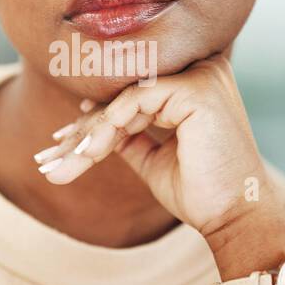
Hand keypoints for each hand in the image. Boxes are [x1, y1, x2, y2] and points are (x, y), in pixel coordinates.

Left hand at [31, 54, 272, 238]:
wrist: (235, 217)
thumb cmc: (202, 191)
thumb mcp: (154, 157)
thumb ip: (129, 134)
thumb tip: (90, 121)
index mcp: (196, 81)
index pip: (134, 92)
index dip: (94, 119)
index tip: (60, 142)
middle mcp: (202, 68)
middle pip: (125, 93)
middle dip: (83, 129)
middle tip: (48, 156)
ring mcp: (201, 74)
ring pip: (125, 97)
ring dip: (89, 134)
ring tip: (61, 164)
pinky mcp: (196, 89)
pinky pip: (135, 100)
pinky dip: (108, 127)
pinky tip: (87, 154)